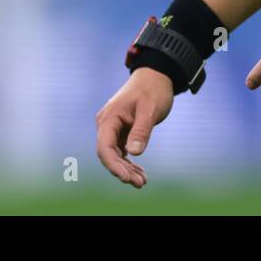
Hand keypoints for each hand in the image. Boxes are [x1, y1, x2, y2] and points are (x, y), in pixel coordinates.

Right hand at [95, 68, 173, 187]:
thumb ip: (142, 130)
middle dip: (122, 171)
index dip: (113, 165)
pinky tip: (141, 173)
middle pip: (109, 154)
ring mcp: (114, 129)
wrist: (156, 76)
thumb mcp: (150, 109)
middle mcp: (107, 125)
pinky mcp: (122, 132)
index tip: (125, 178)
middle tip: (140, 183)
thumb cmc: (152, 89)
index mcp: (109, 118)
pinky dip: (130, 163)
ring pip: (116, 156)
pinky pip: (122, 152)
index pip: (104, 147)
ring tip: (143, 182)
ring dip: (127, 170)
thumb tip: (134, 153)